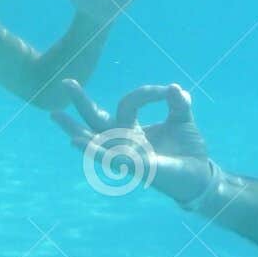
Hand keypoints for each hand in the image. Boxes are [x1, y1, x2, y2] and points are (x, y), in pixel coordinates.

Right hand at [52, 80, 212, 203]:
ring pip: (97, 143)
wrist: (200, 174)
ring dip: (79, 130)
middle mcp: (125, 141)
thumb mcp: (183, 119)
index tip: (167, 91)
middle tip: (65, 82)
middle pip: (96, 121)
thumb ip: (178, 103)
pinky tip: (79, 142)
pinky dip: (97, 150)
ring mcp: (129, 155)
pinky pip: (115, 159)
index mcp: (132, 128)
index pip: (127, 103)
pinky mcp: (139, 168)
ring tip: (57, 116)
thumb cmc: (187, 148)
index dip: (146, 93)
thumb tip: (175, 88)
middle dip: (81, 102)